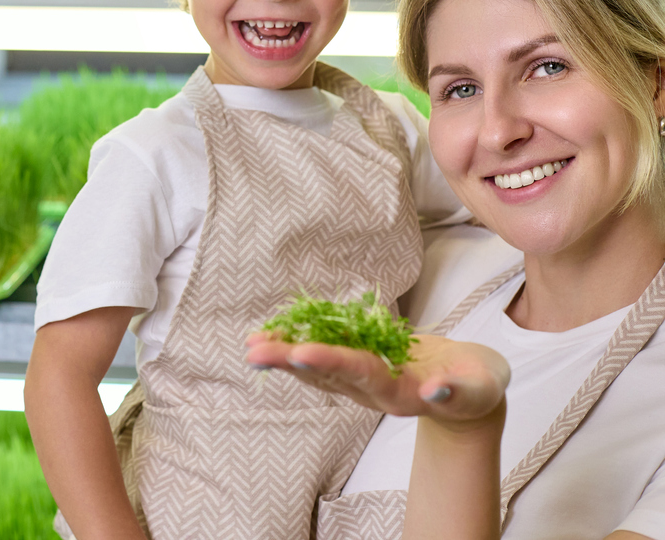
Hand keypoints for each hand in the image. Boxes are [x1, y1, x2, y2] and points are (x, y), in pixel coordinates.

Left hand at [245, 333, 509, 429]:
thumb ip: (458, 389)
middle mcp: (374, 391)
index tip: (299, 353)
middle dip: (291, 361)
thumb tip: (437, 389)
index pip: (361, 374)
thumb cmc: (478, 384)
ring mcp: (363, 382)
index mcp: (402, 393)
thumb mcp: (479, 387)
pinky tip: (271, 337)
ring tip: (251, 345)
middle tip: (254, 351)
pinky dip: (296, 347)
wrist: (470, 393)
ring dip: (284, 357)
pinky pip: (323, 356)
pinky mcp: (360, 368)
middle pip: (328, 375)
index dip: (331, 362)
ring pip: (318, 369)